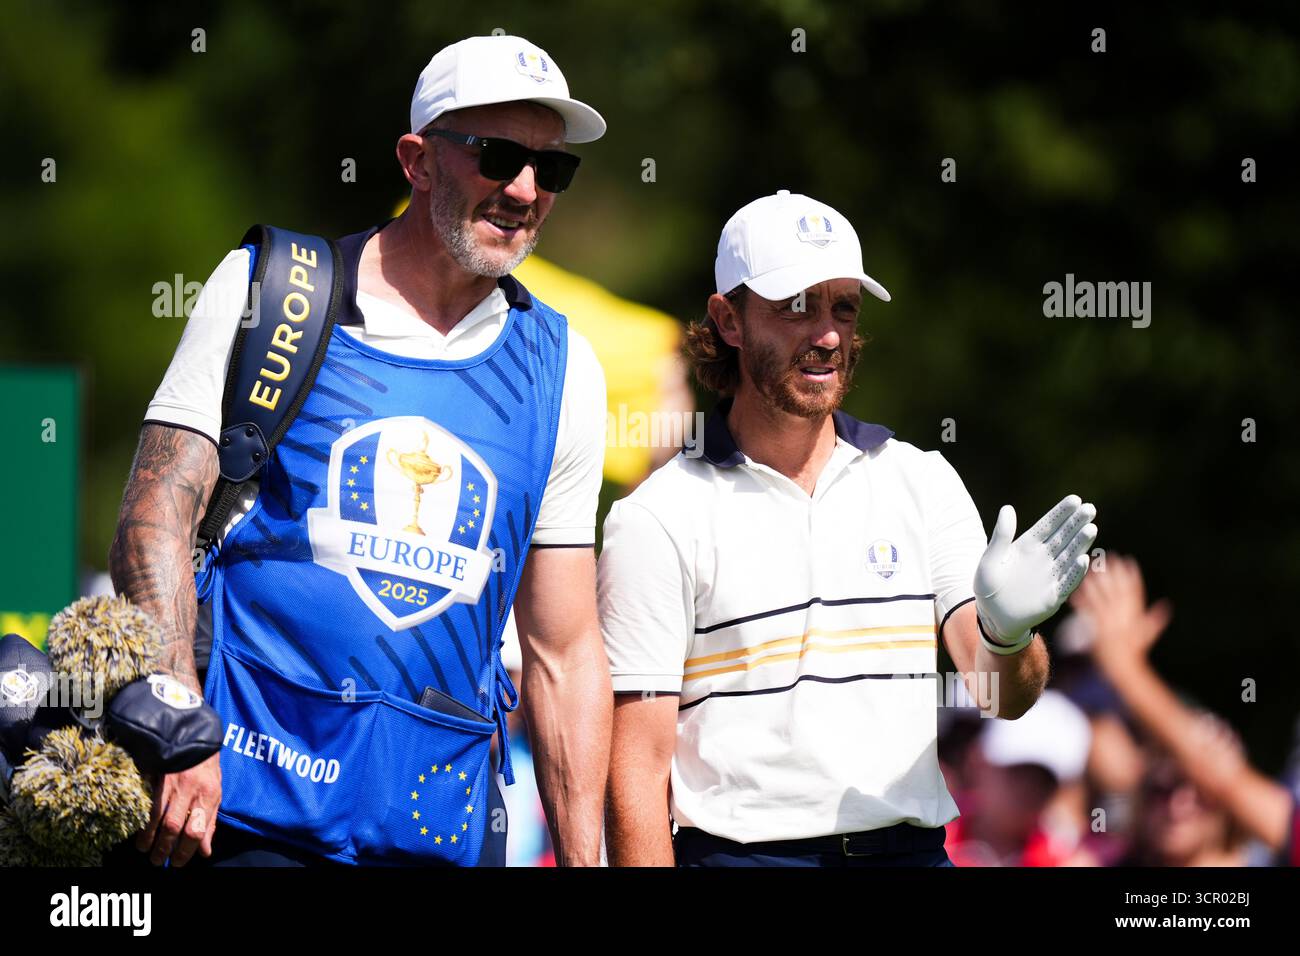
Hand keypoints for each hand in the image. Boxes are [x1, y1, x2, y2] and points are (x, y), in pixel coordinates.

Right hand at [135, 750, 221, 865]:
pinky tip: (139, 833)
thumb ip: (210, 822)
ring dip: (149, 838)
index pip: (196, 829)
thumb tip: (204, 852)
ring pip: (157, 817)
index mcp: (208, 794)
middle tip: (158, 861)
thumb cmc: (208, 769)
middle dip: (164, 849)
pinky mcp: (157, 778)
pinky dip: (142, 822)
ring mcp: (171, 784)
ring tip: (146, 851)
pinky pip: (147, 804)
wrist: (195, 738)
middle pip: (174, 826)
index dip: (186, 850)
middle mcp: (189, 790)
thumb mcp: (216, 794)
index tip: (178, 862)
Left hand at [974, 494, 1097, 647]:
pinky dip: (1075, 572)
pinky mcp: (1054, 595)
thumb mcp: (990, 559)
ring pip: (1070, 556)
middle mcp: (1043, 558)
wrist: (992, 617)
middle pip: (1063, 537)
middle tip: (1090, 509)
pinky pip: (1067, 582)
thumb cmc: (989, 586)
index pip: (1047, 525)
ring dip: (1080, 543)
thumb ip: (1001, 536)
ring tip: (1091, 528)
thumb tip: (1007, 508)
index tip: (1075, 499)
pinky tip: (1083, 559)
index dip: (1061, 513)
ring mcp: (1050, 575)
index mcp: (1027, 546)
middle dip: (1076, 523)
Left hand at [1069, 553, 1171, 672]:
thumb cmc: (1136, 651)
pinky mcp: (1095, 625)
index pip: (1134, 590)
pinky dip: (1081, 599)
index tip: (1128, 560)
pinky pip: (1087, 609)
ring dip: (1096, 581)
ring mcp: (1107, 619)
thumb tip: (1166, 606)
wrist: (1122, 665)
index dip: (1131, 575)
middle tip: (1108, 556)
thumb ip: (1156, 619)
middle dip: (1113, 572)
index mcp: (1135, 614)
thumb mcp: (1148, 634)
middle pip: (1117, 589)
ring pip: (1101, 596)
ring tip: (1091, 567)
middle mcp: (1121, 614)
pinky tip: (1075, 589)